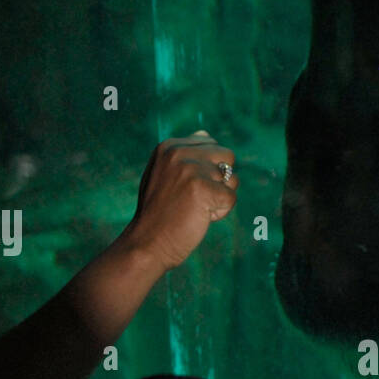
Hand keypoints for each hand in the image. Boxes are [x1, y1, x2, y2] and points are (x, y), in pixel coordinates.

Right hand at [124, 131, 238, 270]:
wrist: (147, 243)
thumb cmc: (159, 212)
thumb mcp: (164, 174)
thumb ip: (185, 154)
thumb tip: (206, 134)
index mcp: (170, 146)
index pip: (212, 145)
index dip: (207, 171)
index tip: (185, 188)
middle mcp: (179, 152)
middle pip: (227, 157)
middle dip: (219, 181)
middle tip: (194, 199)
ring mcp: (190, 170)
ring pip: (232, 180)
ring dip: (219, 199)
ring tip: (194, 209)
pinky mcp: (202, 189)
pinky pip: (231, 199)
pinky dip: (220, 213)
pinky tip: (199, 218)